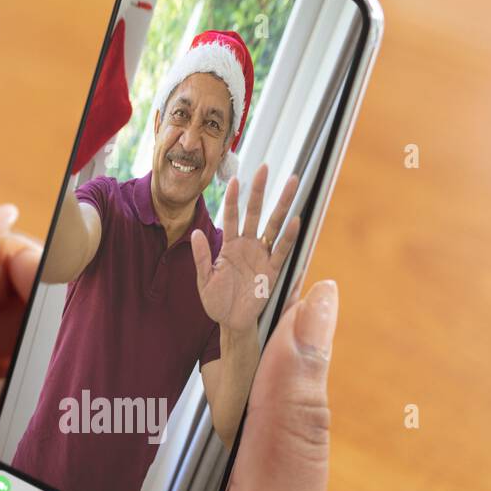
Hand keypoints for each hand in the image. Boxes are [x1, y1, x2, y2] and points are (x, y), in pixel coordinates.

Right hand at [0, 277, 334, 490]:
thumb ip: (290, 421)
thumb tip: (319, 303)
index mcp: (266, 466)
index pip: (238, 356)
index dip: (201, 295)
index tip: (148, 232)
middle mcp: (214, 485)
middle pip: (154, 387)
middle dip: (95, 344)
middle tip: (32, 296)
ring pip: (96, 435)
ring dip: (39, 403)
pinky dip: (19, 468)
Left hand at [191, 164, 299, 333]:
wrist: (231, 322)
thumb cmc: (217, 302)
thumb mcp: (204, 279)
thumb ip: (201, 257)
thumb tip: (194, 233)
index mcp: (230, 246)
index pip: (232, 216)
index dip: (234, 199)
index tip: (236, 179)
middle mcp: (248, 246)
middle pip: (255, 213)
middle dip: (260, 191)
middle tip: (265, 168)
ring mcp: (262, 256)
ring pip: (273, 225)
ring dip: (282, 204)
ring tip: (292, 182)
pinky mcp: (272, 270)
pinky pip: (282, 250)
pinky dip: (289, 237)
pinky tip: (295, 220)